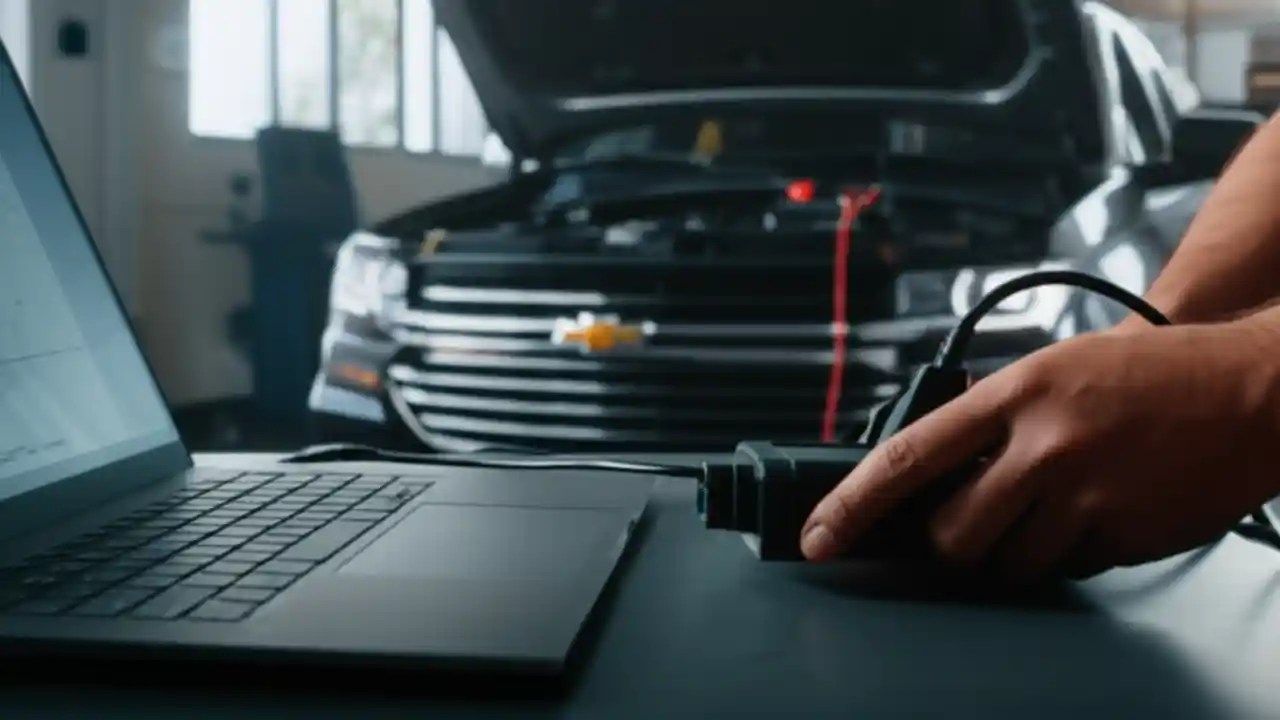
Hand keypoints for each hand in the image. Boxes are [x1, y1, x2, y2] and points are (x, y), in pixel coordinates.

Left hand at [799, 319, 1279, 579]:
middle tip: (981, 517)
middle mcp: (1046, 445)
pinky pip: (1070, 568)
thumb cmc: (1151, 373)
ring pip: (1010, 563)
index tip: (820, 534)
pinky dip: (1071, 552)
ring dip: (1017, 549)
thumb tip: (931, 464)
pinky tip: (1100, 508)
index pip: (909, 456)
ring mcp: (1088, 494)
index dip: (853, 502)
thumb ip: (991, 414)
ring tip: (1056, 503)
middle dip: (954, 541)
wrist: (1251, 387)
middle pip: (953, 534)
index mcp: (1016, 393)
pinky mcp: (1125, 534)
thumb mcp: (1054, 370)